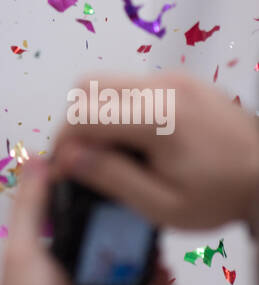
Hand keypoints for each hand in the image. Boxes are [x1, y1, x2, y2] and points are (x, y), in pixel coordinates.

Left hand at [0, 157, 174, 284]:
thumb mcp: (23, 249)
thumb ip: (30, 206)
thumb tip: (37, 160)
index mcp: (39, 262)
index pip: (63, 226)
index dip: (84, 208)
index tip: (110, 186)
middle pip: (98, 255)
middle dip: (120, 238)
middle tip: (144, 220)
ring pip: (121, 283)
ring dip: (142, 267)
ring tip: (162, 250)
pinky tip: (170, 282)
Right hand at [52, 71, 258, 230]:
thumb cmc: (221, 196)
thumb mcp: (165, 206)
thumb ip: (114, 179)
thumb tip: (68, 158)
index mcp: (159, 117)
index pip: (84, 114)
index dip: (62, 142)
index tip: (64, 171)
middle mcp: (163, 86)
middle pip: (88, 87)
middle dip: (74, 123)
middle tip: (83, 160)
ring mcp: (173, 78)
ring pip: (107, 81)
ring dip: (96, 113)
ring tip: (110, 152)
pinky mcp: (180, 80)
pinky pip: (132, 84)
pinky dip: (119, 108)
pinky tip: (135, 141)